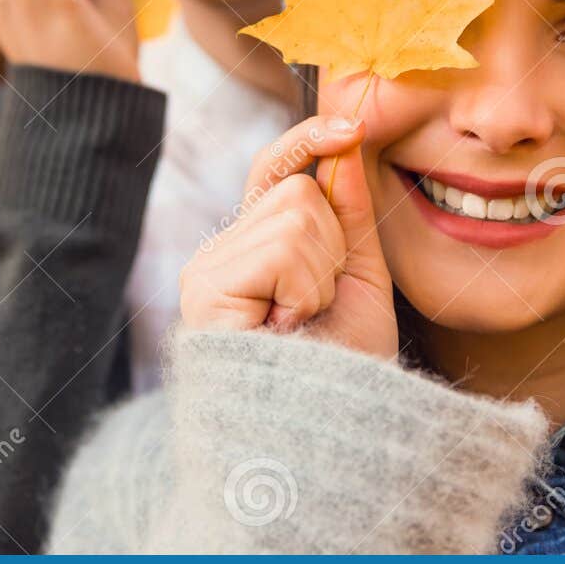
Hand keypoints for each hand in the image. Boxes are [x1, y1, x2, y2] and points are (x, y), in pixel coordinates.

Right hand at [179, 115, 398, 359]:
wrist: (326, 439)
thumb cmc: (343, 372)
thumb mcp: (358, 280)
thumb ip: (348, 216)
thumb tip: (346, 146)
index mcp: (255, 248)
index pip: (275, 170)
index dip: (308, 140)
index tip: (351, 124)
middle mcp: (221, 252)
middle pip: (297, 191)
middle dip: (331, 249)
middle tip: (315, 309)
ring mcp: (208, 268)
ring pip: (295, 214)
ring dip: (320, 275)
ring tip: (302, 325)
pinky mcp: (206, 286)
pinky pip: (282, 247)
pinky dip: (304, 289)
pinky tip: (285, 330)